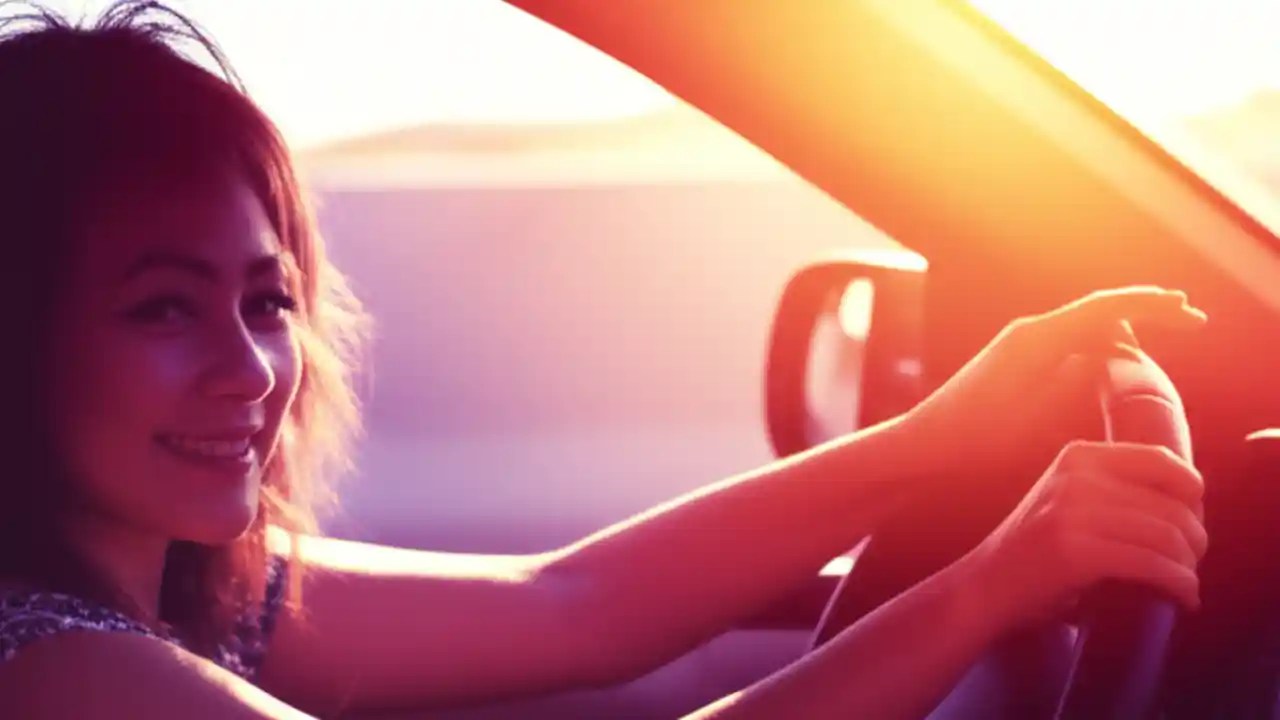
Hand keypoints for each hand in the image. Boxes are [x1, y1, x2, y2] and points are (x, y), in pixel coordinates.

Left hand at [899, 286, 1206, 477]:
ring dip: (1125, 325)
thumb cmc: (977, 439)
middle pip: (1099, 310)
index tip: (1189, 313)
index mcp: (1037, 339)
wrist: (924, 447)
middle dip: (1145, 309)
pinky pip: (1069, 341)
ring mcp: (1020, 344)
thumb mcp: (1038, 414)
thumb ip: (1079, 377)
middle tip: (1189, 315)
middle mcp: (1029, 332)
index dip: (1152, 306)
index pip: (1106, 308)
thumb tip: (1115, 346)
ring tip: (1166, 328)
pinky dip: (1101, 341)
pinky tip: (1120, 354)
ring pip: (1084, 325)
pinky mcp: (1015, 360)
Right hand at [964, 440, 1206, 629]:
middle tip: (1190, 564)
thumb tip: (1189, 504)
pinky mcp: (1077, 552)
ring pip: (1168, 536)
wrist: (985, 587)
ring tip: (1186, 584)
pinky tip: (1182, 598)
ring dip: (1189, 566)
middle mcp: (1077, 476)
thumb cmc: (1035, 552)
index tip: (1189, 524)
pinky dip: (1179, 585)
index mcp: (1078, 456)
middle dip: (1194, 540)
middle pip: (1172, 504)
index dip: (1191, 494)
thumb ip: (1115, 490)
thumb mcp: (1069, 500)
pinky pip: (1153, 564)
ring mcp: (1074, 512)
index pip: (1162, 461)